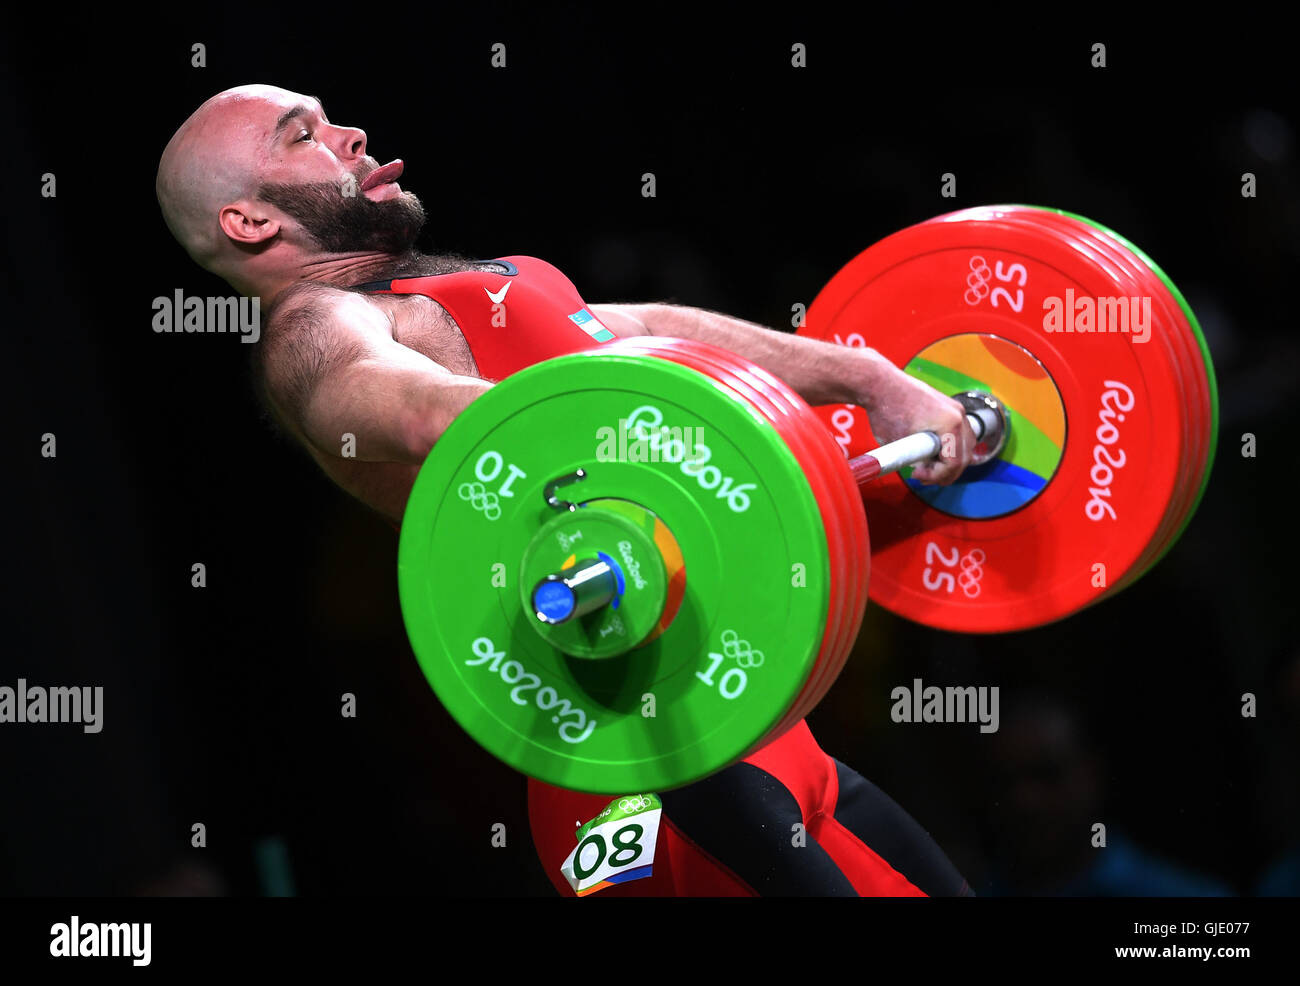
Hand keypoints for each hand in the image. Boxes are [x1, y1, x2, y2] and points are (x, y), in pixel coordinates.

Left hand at [858, 360, 974, 485]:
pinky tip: (928, 451)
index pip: (955, 462)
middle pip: (964, 456)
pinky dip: (947, 446)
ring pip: (964, 445)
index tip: (917, 475)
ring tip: (925, 465)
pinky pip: (957, 433)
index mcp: (950, 424)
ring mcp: (955, 409)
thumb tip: (919, 471)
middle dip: (944, 471)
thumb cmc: (887, 410)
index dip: (937, 476)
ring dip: (948, 459)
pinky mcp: (948, 407)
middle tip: (921, 475)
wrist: (879, 383)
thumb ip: (915, 461)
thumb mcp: (898, 445)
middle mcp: (958, 415)